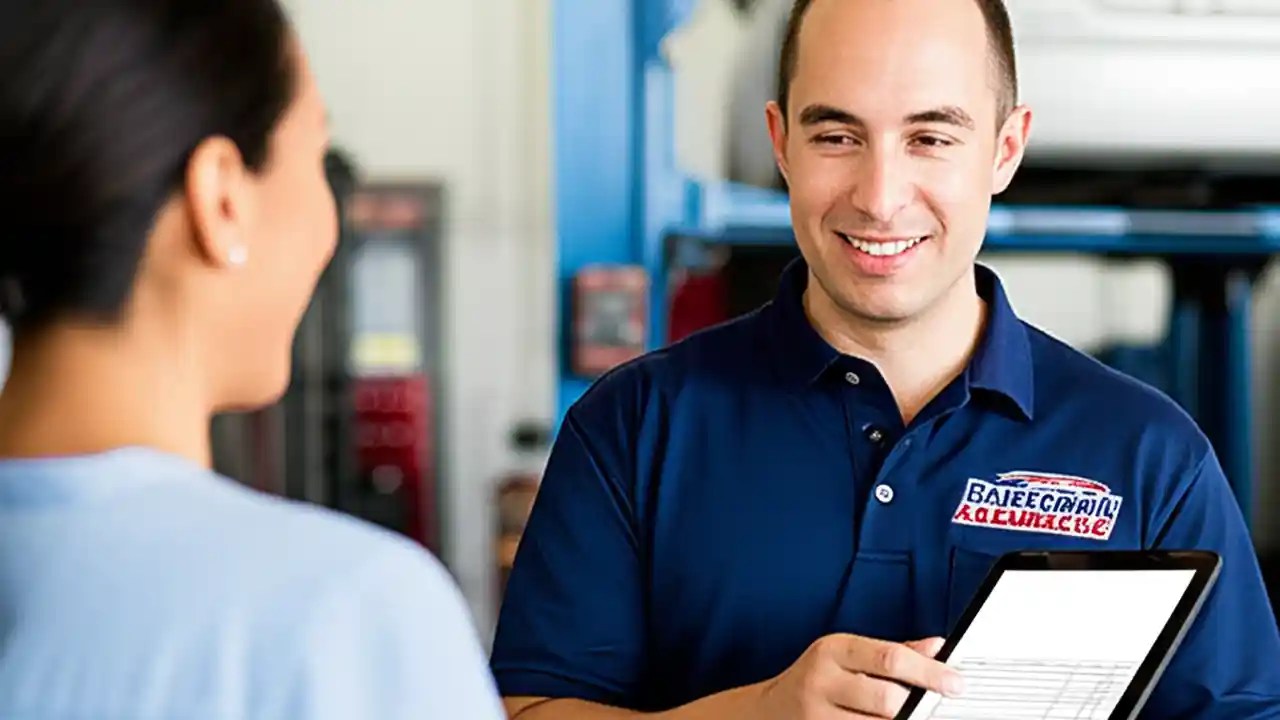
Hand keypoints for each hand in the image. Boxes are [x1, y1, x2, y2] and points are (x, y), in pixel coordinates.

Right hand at [754, 634, 964, 717]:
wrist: (768, 711)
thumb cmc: (817, 679)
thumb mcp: (848, 656)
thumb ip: (894, 652)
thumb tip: (939, 647)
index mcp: (835, 650)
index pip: (890, 658)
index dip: (930, 672)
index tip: (957, 684)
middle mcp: (822, 680)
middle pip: (887, 700)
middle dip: (917, 709)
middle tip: (934, 710)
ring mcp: (816, 715)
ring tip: (913, 717)